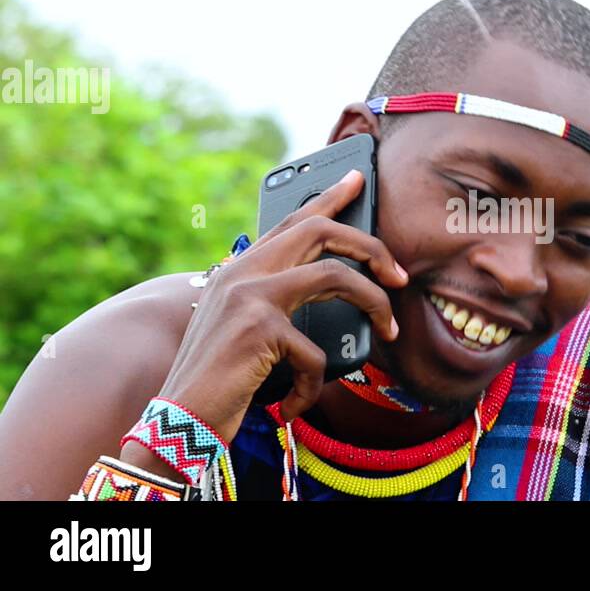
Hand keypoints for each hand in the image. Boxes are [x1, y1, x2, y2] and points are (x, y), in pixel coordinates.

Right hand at [144, 169, 407, 445]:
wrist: (179, 419)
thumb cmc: (220, 379)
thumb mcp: (248, 330)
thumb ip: (278, 303)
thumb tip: (337, 291)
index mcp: (241, 269)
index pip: (292, 220)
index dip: (328, 197)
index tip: (357, 180)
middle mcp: (243, 272)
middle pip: (321, 231)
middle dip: (371, 247)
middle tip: (399, 275)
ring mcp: (250, 295)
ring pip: (335, 276)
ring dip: (374, 305)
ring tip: (388, 331)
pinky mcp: (259, 328)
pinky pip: (316, 352)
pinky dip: (313, 384)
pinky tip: (295, 405)